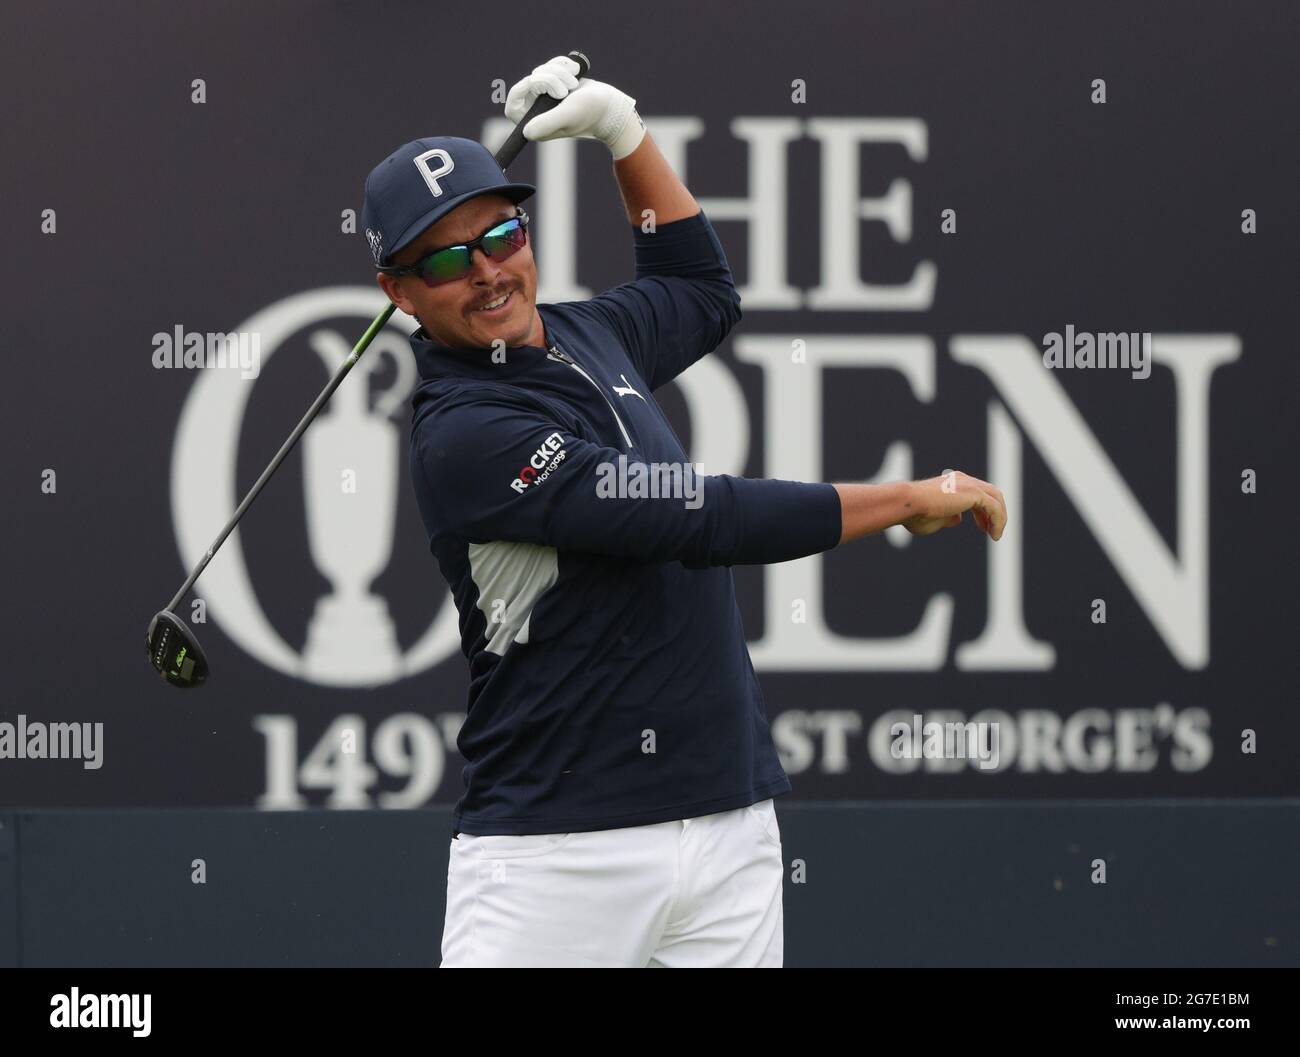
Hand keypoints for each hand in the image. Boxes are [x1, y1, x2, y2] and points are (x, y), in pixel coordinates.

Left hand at [504, 55, 644, 158]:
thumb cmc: (591, 113)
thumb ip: (547, 122)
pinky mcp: (556, 85)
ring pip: (540, 71)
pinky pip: (550, 65)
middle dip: (549, 78)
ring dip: (559, 71)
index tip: (535, 82)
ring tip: (575, 84)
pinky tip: (576, 72)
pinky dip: (563, 64)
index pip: (513, 106)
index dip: (520, 90)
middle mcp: (539, 113)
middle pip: (528, 84)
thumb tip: (525, 133)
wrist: (610, 105)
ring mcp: (547, 98)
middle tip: (567, 89)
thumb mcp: (568, 115)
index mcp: (538, 125)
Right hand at [902, 471, 1007, 540]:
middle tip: (991, 530)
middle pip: (990, 493)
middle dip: (994, 512)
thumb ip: (948, 517)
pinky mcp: (974, 493)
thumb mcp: (934, 517)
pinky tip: (994, 534)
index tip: (982, 526)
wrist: (908, 504)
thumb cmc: (913, 513)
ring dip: (999, 518)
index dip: (982, 511)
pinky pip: (995, 508)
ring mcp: (969, 484)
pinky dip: (998, 521)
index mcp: (952, 482)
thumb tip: (958, 519)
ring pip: (996, 498)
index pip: (977, 493)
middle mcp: (962, 479)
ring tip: (996, 535)